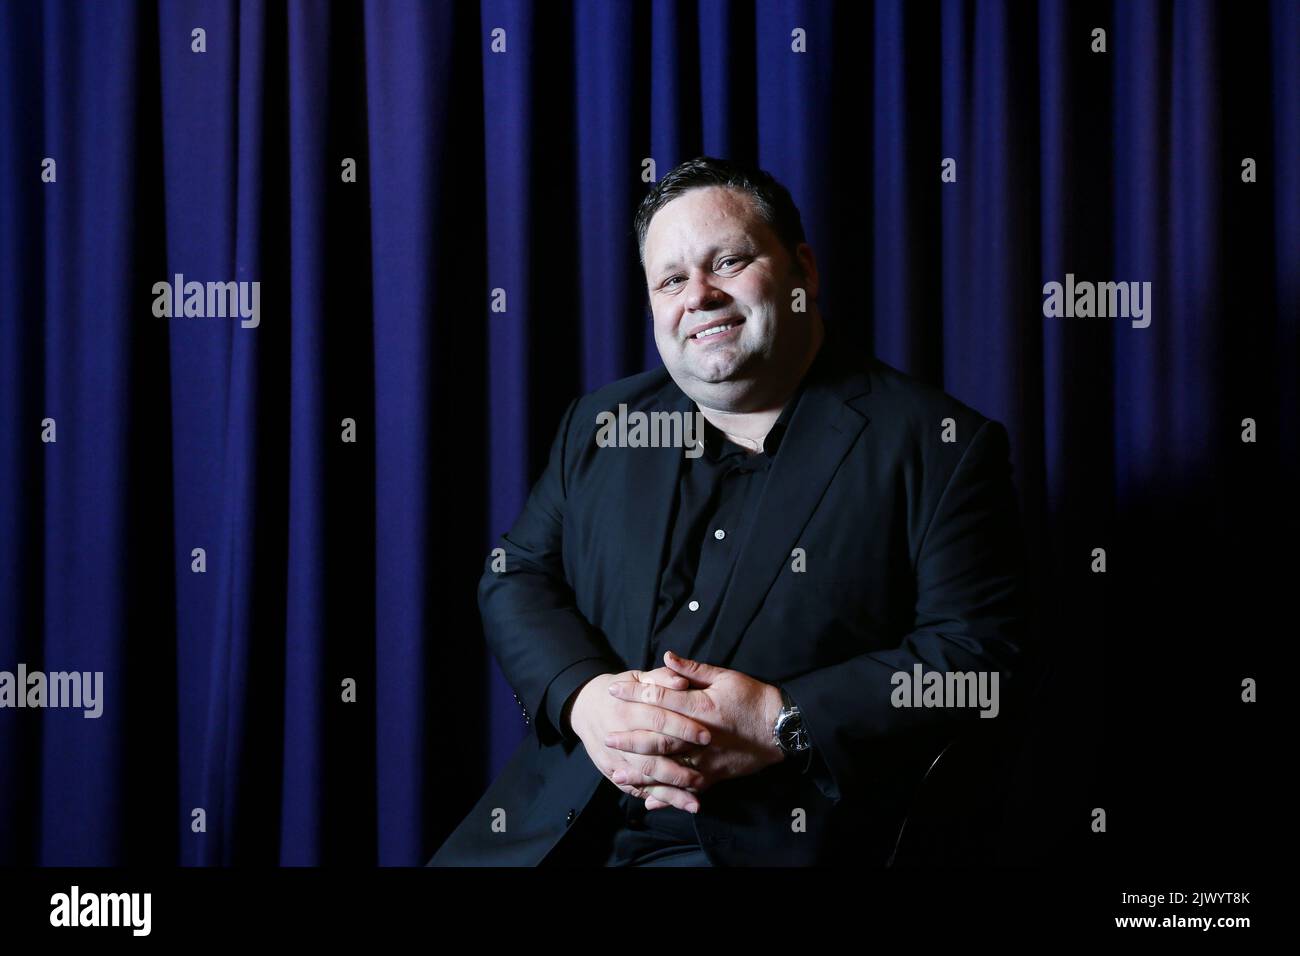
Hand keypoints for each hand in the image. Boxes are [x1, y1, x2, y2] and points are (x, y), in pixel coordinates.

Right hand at [568, 665, 714, 813]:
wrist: (587, 708)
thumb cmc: (622, 691)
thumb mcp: (638, 678)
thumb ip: (661, 679)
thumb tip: (682, 682)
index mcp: (626, 708)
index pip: (658, 719)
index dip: (683, 727)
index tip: (707, 736)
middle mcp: (618, 735)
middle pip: (652, 753)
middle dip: (680, 765)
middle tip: (704, 773)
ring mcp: (614, 757)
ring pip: (645, 776)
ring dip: (671, 790)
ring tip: (695, 799)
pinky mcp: (613, 772)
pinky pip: (638, 789)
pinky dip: (659, 797)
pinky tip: (679, 803)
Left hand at [605, 651, 785, 808]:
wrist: (781, 728)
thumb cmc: (753, 698)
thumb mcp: (725, 676)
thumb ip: (693, 670)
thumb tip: (666, 656)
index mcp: (700, 707)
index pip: (659, 699)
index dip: (634, 694)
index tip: (613, 690)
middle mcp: (699, 736)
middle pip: (658, 738)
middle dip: (630, 738)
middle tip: (607, 737)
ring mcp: (706, 759)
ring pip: (668, 768)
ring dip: (641, 770)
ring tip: (618, 772)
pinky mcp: (714, 776)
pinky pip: (686, 788)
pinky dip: (666, 795)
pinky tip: (648, 798)